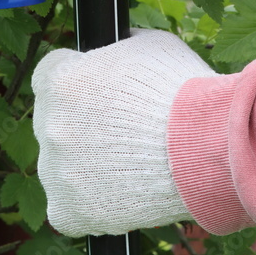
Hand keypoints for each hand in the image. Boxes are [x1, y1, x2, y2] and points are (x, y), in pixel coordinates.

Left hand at [32, 29, 211, 236]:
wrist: (204, 144)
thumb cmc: (180, 90)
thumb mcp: (148, 45)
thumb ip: (119, 48)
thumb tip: (120, 47)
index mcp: (60, 80)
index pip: (50, 76)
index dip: (76, 82)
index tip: (95, 91)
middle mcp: (51, 124)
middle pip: (55, 122)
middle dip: (81, 123)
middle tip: (120, 130)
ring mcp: (57, 170)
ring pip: (61, 166)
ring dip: (85, 163)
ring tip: (128, 163)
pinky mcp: (71, 209)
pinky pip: (67, 208)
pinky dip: (88, 203)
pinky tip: (116, 192)